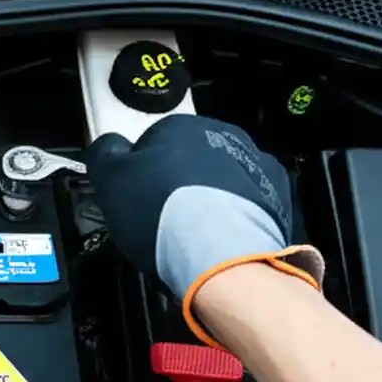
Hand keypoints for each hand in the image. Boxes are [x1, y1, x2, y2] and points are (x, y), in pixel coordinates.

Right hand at [82, 114, 323, 347]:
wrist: (220, 256)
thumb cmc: (163, 215)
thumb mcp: (109, 180)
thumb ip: (104, 154)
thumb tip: (108, 146)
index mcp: (180, 125)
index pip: (151, 141)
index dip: (140, 171)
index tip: (135, 196)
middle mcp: (222, 137)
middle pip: (190, 159)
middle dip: (177, 183)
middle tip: (161, 218)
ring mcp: (254, 166)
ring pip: (221, 181)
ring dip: (208, 199)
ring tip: (191, 235)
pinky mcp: (277, 198)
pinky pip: (247, 204)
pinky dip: (234, 218)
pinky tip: (217, 240)